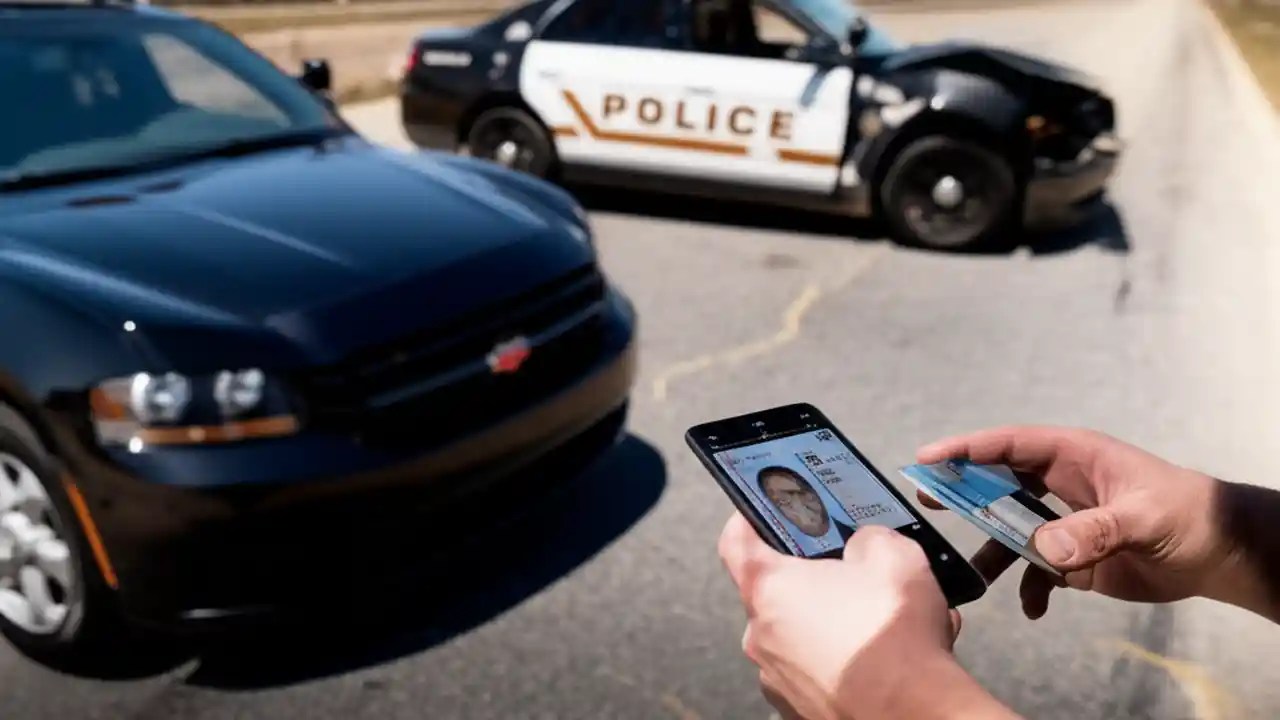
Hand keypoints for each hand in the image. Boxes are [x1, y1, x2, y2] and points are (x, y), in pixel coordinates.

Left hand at [718, 513, 1010, 719]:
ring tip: (884, 624)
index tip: (762, 514)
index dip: (749, 521)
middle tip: (854, 576)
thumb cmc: (892, 636)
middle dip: (815, 582)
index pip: (735, 541)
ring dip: (835, 625)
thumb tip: (864, 545)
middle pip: (777, 593)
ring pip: (802, 636)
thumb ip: (867, 538)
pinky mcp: (800, 710)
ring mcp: (778, 678)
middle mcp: (761, 635)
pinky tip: (886, 659)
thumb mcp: (892, 554)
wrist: (914, 714)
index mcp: (768, 588)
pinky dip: (846, 662)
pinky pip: (819, 672)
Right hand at [916, 426, 1236, 618]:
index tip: (929, 458)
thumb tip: (1043, 549)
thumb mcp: (1141, 516)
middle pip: (998, 483)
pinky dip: (1029, 590)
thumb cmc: (1186, 514)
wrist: (1215, 555)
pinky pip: (1035, 572)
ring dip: (992, 552)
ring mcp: (1062, 522)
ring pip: (1010, 531)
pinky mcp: (1071, 558)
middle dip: (963, 491)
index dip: (968, 449)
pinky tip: (1033, 608)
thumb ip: (1093, 530)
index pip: (1010, 445)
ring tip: (972, 574)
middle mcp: (1059, 486)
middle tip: (927, 499)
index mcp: (1073, 456)